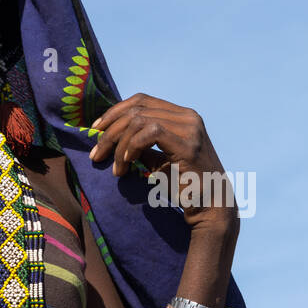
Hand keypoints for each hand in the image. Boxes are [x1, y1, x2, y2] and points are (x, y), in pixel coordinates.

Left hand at [88, 93, 237, 234]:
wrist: (211, 208)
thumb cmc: (184, 186)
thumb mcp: (159, 160)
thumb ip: (141, 145)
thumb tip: (110, 136)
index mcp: (183, 116)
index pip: (142, 100)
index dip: (115, 112)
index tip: (96, 130)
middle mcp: (189, 117)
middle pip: (137, 109)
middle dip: (110, 131)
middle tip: (97, 155)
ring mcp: (191, 128)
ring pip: (139, 120)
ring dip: (119, 144)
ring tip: (116, 168)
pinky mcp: (189, 144)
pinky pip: (150, 132)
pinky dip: (133, 146)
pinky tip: (128, 163)